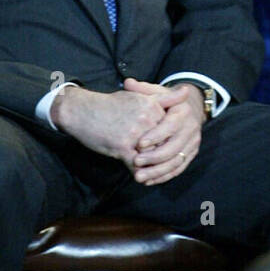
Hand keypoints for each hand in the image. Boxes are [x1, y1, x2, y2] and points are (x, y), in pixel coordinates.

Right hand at [50, 85, 169, 167]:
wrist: (82, 111)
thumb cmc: (110, 105)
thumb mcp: (139, 97)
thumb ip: (165, 97)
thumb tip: (187, 92)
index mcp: (151, 106)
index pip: (171, 128)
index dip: (171, 140)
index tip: (170, 146)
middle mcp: (146, 118)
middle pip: (164, 143)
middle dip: (164, 155)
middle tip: (162, 164)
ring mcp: (135, 134)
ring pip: (153, 156)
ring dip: (154, 167)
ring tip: (151, 172)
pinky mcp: (123, 147)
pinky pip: (137, 165)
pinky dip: (141, 174)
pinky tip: (140, 178)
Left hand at [127, 79, 206, 184]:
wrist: (190, 109)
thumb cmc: (167, 101)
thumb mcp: (157, 93)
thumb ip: (143, 90)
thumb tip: (128, 83)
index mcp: (183, 112)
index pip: (170, 126)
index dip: (155, 136)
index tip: (139, 144)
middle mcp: (191, 129)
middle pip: (174, 148)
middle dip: (154, 158)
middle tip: (136, 163)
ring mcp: (192, 144)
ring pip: (176, 162)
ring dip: (157, 171)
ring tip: (139, 177)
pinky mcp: (191, 154)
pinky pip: (178, 169)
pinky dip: (163, 176)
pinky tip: (148, 181)